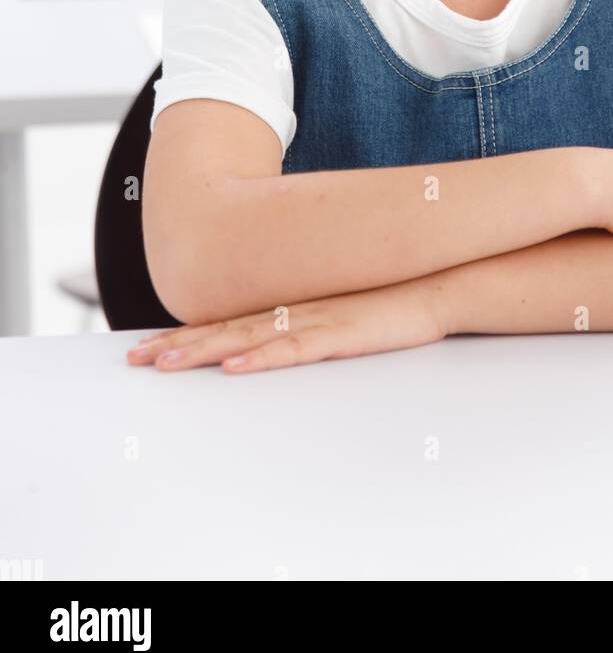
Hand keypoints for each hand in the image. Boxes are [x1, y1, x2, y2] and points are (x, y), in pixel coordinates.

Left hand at [126, 277, 448, 373]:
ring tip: (164, 363)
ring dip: (203, 351)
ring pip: (248, 338)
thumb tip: (276, 334)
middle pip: (225, 329)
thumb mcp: (340, 309)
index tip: (148, 345)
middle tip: (135, 359)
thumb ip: (307, 318)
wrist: (436, 284)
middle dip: (177, 344)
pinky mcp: (342, 333)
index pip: (228, 321)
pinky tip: (235, 368)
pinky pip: (294, 349)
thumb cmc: (391, 299)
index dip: (186, 333)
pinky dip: (262, 359)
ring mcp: (315, 319)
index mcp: (291, 306)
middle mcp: (294, 310)